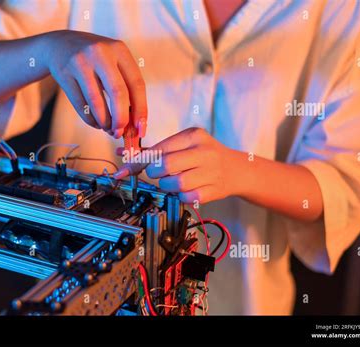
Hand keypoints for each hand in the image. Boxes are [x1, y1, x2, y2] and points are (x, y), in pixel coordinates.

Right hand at [43, 31, 146, 137]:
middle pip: (118, 93)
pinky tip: (96, 123)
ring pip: (96, 101)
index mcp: (120, 49)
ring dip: (104, 121)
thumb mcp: (113, 62)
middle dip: (121, 119)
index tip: (141, 129)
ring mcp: (81, 62)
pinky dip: (90, 119)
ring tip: (108, 129)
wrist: (59, 44)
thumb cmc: (95, 60)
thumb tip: (135, 123)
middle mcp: (101, 53)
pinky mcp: (64, 73)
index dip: (141, 110)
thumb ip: (126, 86)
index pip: (137, 84)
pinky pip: (80, 103)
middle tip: (120, 133)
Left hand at [114, 127, 242, 203]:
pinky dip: (180, 196)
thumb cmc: (204, 155)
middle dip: (154, 173)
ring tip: (173, 181)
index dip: (139, 161)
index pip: (159, 149)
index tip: (125, 169)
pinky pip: (185, 197)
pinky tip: (186, 189)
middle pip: (165, 166)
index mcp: (193, 136)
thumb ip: (156, 150)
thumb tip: (123, 154)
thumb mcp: (184, 145)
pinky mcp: (213, 191)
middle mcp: (204, 152)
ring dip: (166, 186)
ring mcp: (210, 172)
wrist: (236, 170)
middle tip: (156, 174)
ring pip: (174, 184)